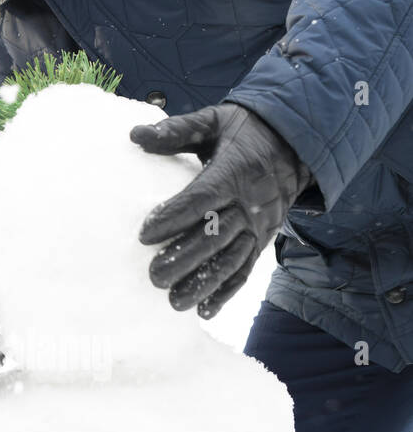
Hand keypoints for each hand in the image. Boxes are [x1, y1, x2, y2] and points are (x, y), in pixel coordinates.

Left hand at [130, 102, 311, 317]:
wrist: (295, 142)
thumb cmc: (243, 131)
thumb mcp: (212, 121)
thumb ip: (176, 130)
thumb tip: (135, 134)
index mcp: (233, 172)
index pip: (201, 199)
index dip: (173, 217)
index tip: (144, 235)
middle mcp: (250, 203)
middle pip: (215, 237)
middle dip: (183, 259)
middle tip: (153, 276)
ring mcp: (260, 225)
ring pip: (231, 260)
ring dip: (203, 284)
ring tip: (173, 302)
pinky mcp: (264, 239)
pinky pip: (246, 269)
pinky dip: (227, 292)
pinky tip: (204, 310)